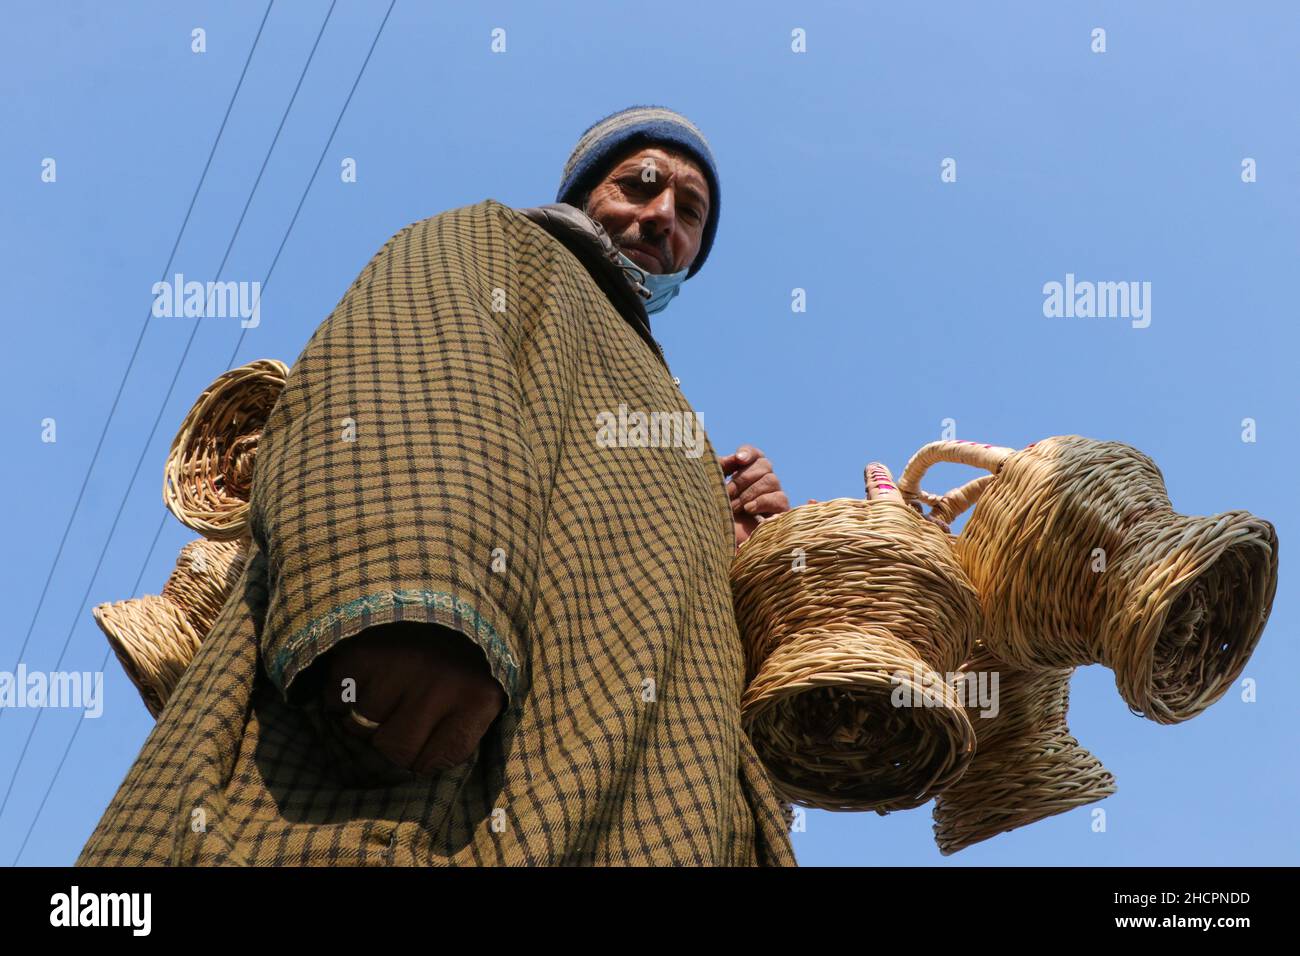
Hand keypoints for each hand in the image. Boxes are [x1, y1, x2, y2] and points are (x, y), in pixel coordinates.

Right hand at [318, 621, 505, 775]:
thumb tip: (423, 769)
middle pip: (395, 752)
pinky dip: (339, 691)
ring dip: (364, 710)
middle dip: (391, 738)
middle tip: (398, 708)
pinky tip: (364, 667)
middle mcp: (441, 687)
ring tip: (387, 676)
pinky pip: (334, 700)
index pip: (435, 763)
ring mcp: (398, 670)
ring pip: (361, 727)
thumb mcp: (482, 679)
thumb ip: (463, 724)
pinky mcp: (359, 654)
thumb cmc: (459, 640)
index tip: (423, 737)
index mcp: (480, 697)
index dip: (423, 754)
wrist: (434, 575)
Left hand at [719, 444, 790, 547]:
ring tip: (734, 508)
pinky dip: (763, 501)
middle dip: (743, 478)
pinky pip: (780, 498)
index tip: (738, 459)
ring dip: (750, 492)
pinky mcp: (779, 514)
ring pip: (772, 480)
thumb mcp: (711, 489)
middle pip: (765, 464)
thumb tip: (737, 457)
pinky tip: (749, 510)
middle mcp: (762, 484)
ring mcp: (772, 498)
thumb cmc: (711, 516)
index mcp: (746, 475)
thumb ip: (720, 467)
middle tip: (726, 494)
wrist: (716, 543)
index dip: (748, 453)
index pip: (755, 454)